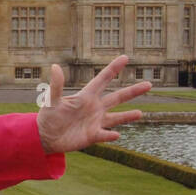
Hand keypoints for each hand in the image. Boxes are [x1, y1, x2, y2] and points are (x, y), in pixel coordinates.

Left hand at [36, 55, 150, 153]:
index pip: (102, 80)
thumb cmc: (48, 117)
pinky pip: (105, 135)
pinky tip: (117, 135)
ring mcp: (95, 122)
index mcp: (86, 96)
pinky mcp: (93, 136)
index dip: (113, 69)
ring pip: (116, 117)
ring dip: (128, 115)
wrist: (46, 137)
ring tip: (140, 113)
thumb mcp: (51, 101)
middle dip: (133, 91)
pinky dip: (110, 135)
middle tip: (149, 84)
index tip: (125, 57)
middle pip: (117, 97)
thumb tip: (55, 67)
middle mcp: (94, 108)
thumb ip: (56, 86)